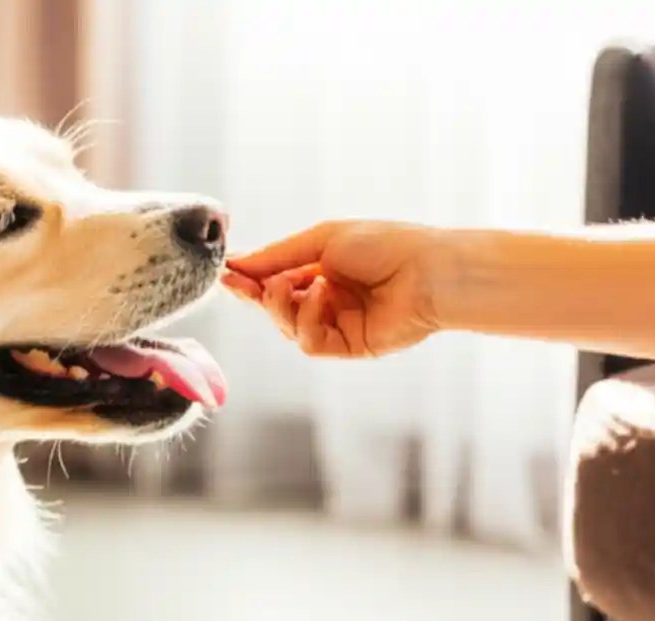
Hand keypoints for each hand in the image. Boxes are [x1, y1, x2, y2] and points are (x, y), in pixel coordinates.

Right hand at [222, 220, 446, 357]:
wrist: (429, 271)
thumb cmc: (385, 244)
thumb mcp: (322, 239)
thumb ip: (278, 255)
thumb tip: (236, 263)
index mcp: (322, 269)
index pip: (275, 279)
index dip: (249, 279)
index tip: (226, 274)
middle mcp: (328, 298)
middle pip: (275, 307)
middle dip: (257, 295)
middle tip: (243, 283)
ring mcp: (337, 324)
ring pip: (287, 327)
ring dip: (281, 306)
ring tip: (292, 284)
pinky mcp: (348, 347)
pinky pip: (308, 342)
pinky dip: (306, 319)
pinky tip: (321, 295)